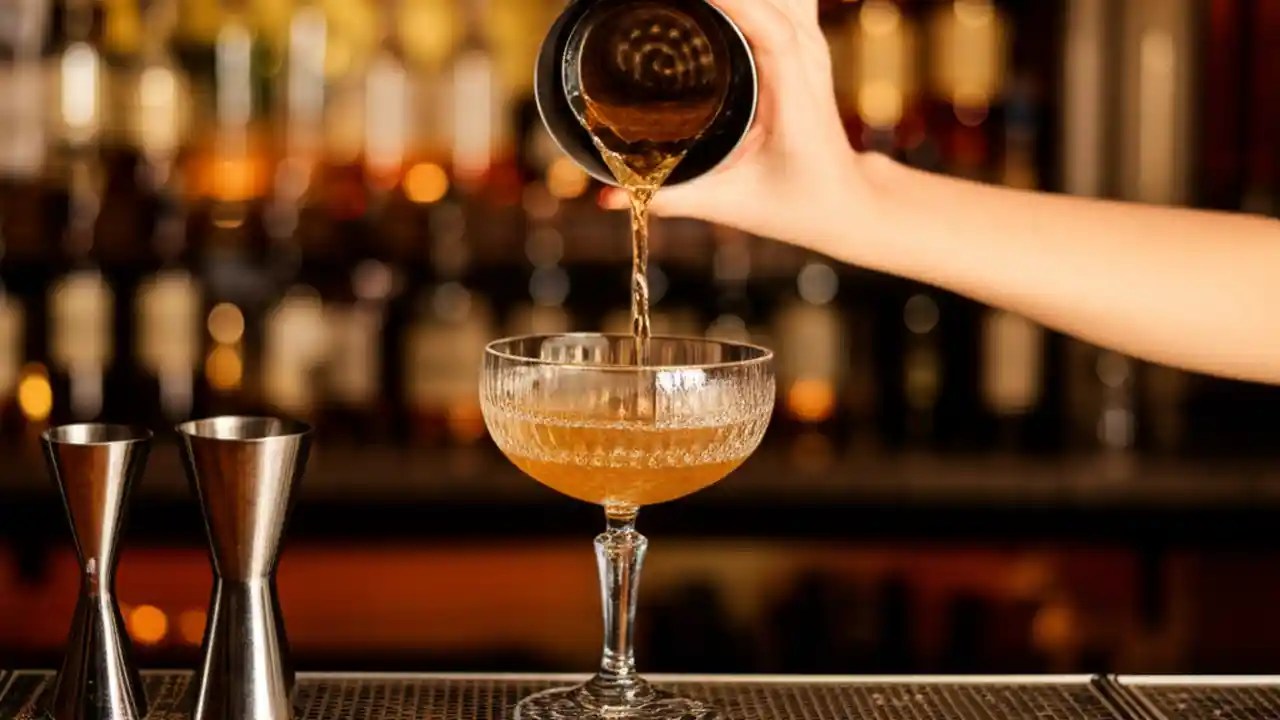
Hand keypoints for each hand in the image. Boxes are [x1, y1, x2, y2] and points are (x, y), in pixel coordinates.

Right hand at [602, 0, 870, 249]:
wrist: (844, 200)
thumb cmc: (796, 204)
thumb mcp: (731, 203)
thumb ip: (671, 198)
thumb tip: (608, 198)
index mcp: (795, 95)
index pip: (768, 26)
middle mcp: (806, 57)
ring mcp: (809, 42)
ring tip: (686, 0)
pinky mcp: (802, 37)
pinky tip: (713, 1)